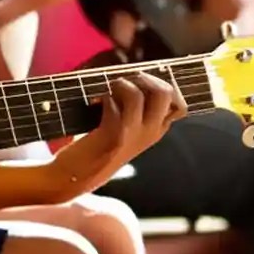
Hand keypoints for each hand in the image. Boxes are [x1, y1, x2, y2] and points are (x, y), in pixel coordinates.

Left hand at [49, 72, 186, 196]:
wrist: (73, 176)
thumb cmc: (96, 146)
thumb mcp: (124, 129)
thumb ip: (135, 108)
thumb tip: (136, 76)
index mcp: (156, 130)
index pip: (179, 103)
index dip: (162, 84)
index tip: (141, 82)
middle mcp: (150, 133)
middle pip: (165, 92)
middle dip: (144, 78)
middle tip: (125, 82)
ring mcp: (133, 136)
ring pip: (136, 94)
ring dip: (118, 84)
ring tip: (107, 91)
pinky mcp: (112, 136)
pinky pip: (112, 104)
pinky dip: (102, 97)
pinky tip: (94, 103)